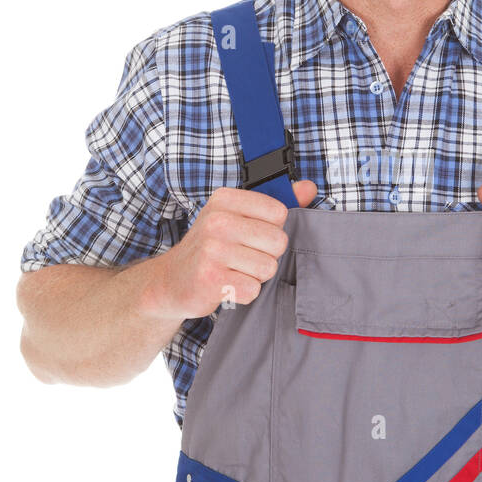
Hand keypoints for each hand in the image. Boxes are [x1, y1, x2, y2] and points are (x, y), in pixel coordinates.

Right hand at [150, 179, 317, 320]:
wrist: (171, 280)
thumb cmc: (211, 248)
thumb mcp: (237, 218)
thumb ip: (274, 204)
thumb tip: (309, 188)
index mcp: (225, 199)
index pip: (279, 213)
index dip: (271, 230)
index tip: (250, 235)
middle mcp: (217, 221)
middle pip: (278, 242)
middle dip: (266, 256)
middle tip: (241, 257)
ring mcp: (211, 250)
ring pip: (268, 268)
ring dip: (254, 276)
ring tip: (233, 271)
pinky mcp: (210, 279)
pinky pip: (252, 289)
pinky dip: (243, 293)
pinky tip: (226, 285)